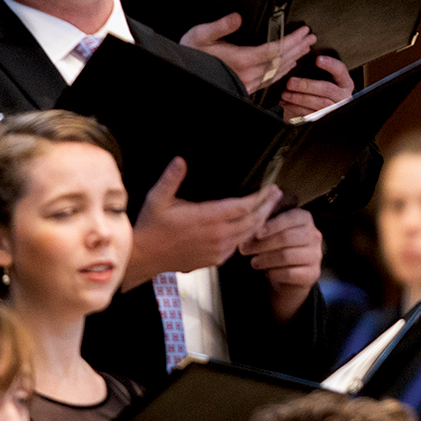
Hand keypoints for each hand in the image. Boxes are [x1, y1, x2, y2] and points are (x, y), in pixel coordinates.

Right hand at [126, 157, 281, 284]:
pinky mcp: (215, 259)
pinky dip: (249, 234)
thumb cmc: (151, 228)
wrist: (144, 257)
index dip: (260, 197)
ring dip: (261, 220)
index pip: (242, 207)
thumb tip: (180, 161)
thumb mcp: (157, 198)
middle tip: (276, 194)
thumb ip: (171, 179)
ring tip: (269, 207)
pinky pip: (239, 245)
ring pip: (249, 234)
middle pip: (252, 220)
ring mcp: (217, 249)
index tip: (270, 188)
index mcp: (206, 218)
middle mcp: (216, 235)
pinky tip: (251, 226)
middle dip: (267, 206)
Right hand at [181, 15, 315, 93]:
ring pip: (278, 71)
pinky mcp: (246, 87)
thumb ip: (221, 26)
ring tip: (305, 47)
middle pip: (281, 60)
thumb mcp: (201, 35)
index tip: (303, 31)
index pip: (275, 50)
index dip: (291, 40)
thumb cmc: (191, 55)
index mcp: (241, 60)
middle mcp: (248, 74)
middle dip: (298, 47)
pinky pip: (271, 79)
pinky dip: (283, 70)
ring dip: (294, 58)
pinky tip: (288, 65)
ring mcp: (249, 83)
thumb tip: (237, 17)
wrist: (185, 76)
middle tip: (310, 36)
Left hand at [238, 205, 322, 322]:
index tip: (256, 233)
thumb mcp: (273, 232)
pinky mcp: (313, 273)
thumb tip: (249, 226)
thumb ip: (264, 226)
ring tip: (254, 262)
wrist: (290, 275)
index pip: (291, 218)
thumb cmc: (278, 248)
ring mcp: (316, 255)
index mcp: (305, 220)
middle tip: (245, 249)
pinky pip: (290, 273)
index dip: (272, 226)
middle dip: (263, 244)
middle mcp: (314, 236)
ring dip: (265, 259)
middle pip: (287, 237)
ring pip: (287, 256)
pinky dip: (274, 273)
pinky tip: (267, 272)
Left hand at [280, 53, 354, 119]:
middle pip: (327, 89)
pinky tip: (285, 102)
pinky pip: (311, 114)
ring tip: (284, 93)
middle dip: (306, 85)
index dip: (330, 65)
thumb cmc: (319, 88)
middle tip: (290, 82)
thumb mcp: (323, 78)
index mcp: (345, 82)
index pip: (340, 70)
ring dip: (298, 98)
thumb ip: (316, 70)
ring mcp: (335, 108)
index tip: (317, 59)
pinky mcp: (324, 118)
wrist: (320, 108)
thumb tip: (298, 59)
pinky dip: (296, 108)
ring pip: (318, 103)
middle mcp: (343, 96)